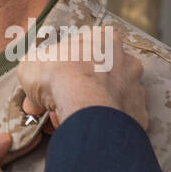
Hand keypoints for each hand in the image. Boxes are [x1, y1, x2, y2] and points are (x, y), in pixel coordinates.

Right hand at [18, 27, 148, 129]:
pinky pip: (119, 122)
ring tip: (70, 121)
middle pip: (100, 77)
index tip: (52, 86)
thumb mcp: (31, 66)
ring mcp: (136, 89)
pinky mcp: (139, 115)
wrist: (85, 106)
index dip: (64, 71)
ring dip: (92, 109)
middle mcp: (127, 61)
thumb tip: (32, 99)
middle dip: (78, 92)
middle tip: (58, 107)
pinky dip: (103, 127)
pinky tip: (87, 132)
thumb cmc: (59, 76)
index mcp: (104, 39)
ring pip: (110, 100)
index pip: (84, 52)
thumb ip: (34, 77)